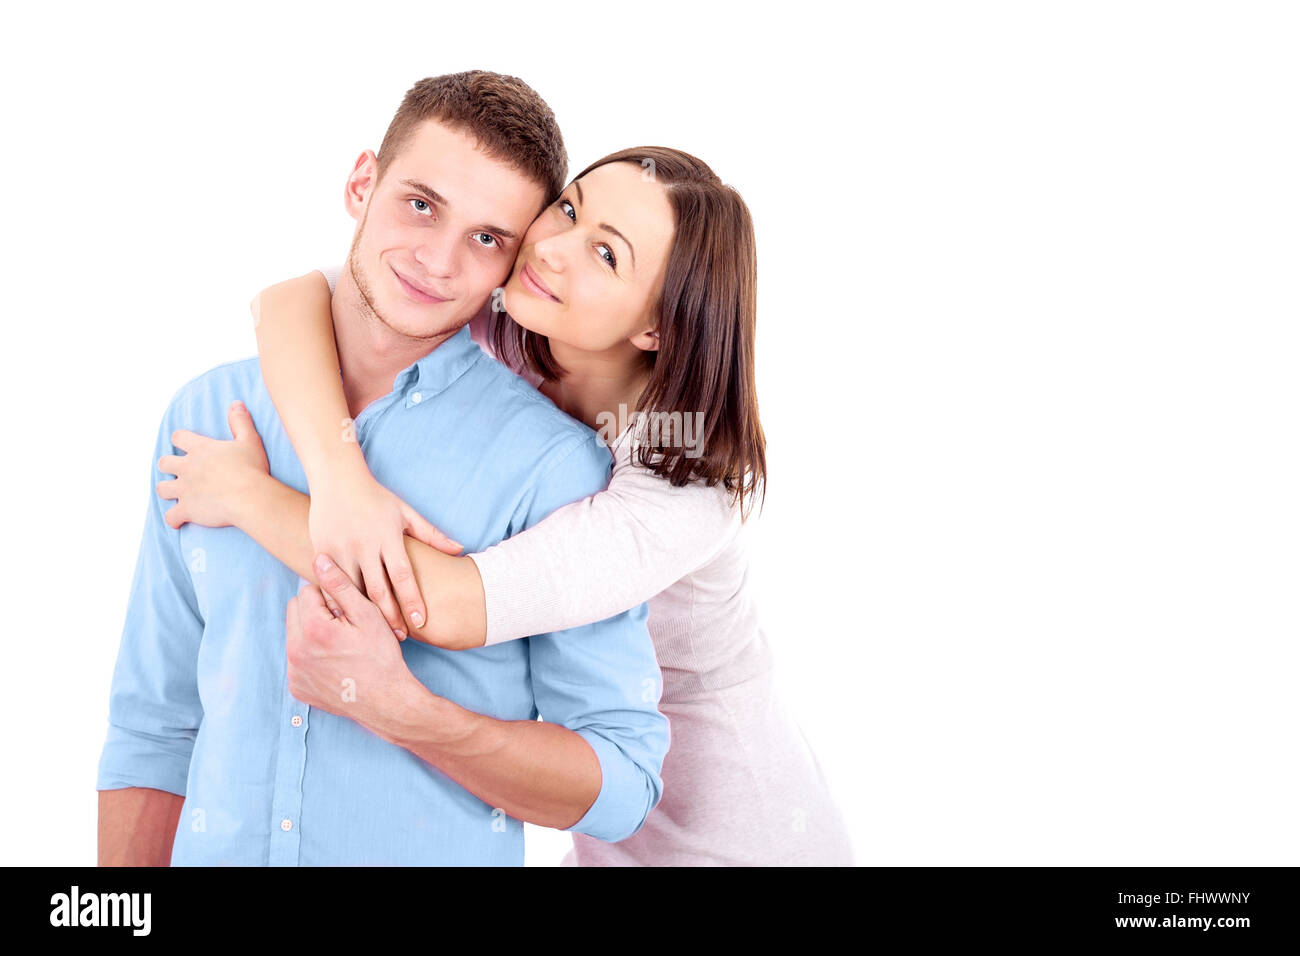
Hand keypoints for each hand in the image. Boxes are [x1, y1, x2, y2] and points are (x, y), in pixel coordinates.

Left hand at [157, 401, 268, 529]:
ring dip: (167, 491)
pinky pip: (171, 517)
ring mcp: (185, 489)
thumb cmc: (251, 469)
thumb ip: (240, 421)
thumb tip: (236, 403)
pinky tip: (179, 520)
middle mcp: (187, 467)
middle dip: (168, 466)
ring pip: (162, 489)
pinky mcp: (187, 509)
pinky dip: (174, 519)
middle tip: (179, 471)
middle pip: (164, 463)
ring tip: (176, 495)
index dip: (180, 440)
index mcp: (200, 449)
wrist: (250, 498)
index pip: (179, 437)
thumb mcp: (249, 440)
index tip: (185, 444)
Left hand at [285, 553, 417, 735]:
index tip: (347, 613)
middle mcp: (296, 650)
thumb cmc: (381, 656)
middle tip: (343, 626)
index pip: (307, 592)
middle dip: (315, 612)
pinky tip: (334, 663)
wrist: (386, 702)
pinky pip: (296, 660)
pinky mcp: (296, 687)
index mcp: (312, 628)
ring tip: (340, 645)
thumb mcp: (368, 615)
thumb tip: (319, 560)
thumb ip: (340, 585)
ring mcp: (294, 671)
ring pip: (295, 635)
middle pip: (295, 611)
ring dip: (311, 633)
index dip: (330, 598)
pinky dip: (311, 657)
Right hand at [308, 463, 461, 641]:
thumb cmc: (376, 497)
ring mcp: (339, 549)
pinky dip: (338, 601)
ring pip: (352, 591)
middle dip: (390, 617)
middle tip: (400, 638)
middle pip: (378, 590)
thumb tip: (459, 549)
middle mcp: (363, 545)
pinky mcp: (321, 551)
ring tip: (374, 633)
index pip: (403, 576)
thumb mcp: (405, 512)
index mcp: (387, 537)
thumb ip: (431, 534)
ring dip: (362, 613)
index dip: (412, 600)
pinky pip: (329, 584)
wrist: (336, 478)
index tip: (421, 622)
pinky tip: (345, 618)